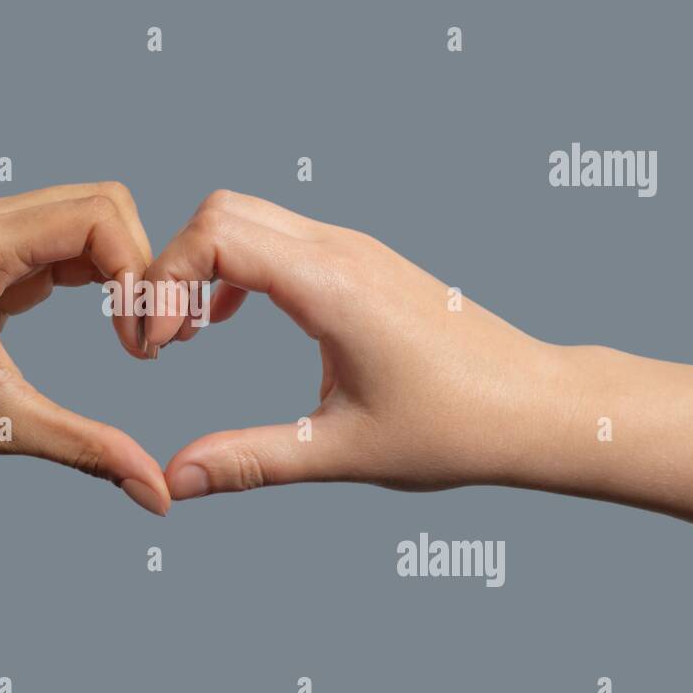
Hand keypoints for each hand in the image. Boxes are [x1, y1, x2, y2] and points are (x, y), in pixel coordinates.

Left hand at [0, 182, 171, 515]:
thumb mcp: (2, 427)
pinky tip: (111, 325)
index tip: (141, 345)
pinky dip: (100, 276)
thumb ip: (87, 448)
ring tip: (135, 335)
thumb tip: (158, 493)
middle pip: (102, 204)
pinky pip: (65, 244)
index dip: (137, 276)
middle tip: (149, 338)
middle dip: (139, 266)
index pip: (97, 219)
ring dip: (123, 270)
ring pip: (89, 219)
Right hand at [143, 190, 565, 499]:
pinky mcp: (361, 262)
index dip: (165, 281)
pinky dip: (235, 266)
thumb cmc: (456, 429)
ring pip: (249, 217)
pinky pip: (278, 237)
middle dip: (173, 268)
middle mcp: (340, 250)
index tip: (156, 348)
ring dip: (203, 265)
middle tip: (162, 341)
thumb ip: (250, 461)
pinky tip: (229, 321)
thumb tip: (175, 479)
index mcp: (332, 285)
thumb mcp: (342, 451)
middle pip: (221, 212)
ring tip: (190, 335)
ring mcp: (354, 249)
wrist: (536, 405)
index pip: (215, 234)